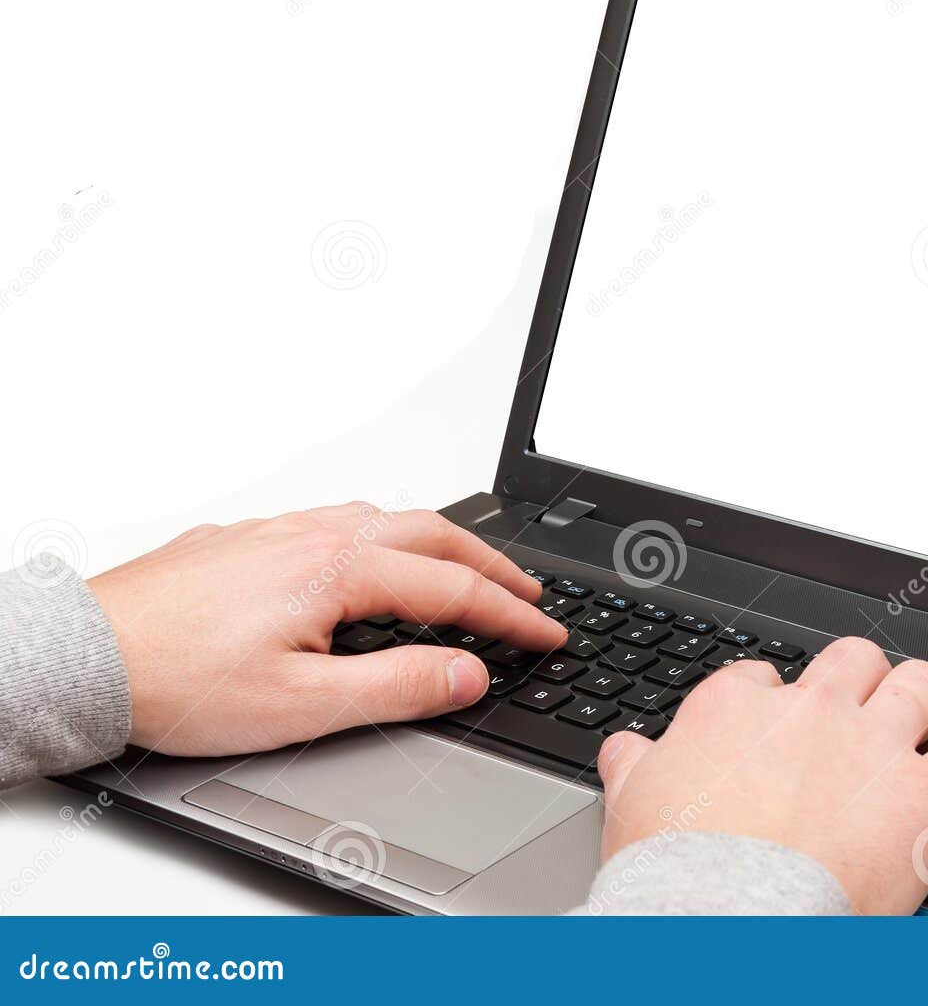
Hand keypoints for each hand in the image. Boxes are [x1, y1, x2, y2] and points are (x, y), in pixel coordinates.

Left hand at [87, 502, 560, 755]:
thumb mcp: (302, 705)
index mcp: (339, 570)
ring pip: (382, 518)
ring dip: (438, 541)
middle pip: (432, 534)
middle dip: (491, 563)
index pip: (453, 590)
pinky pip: (335, 519)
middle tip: (528, 593)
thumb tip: (468, 672)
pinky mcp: (243, 540)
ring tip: (463, 566)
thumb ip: (397, 685)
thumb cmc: (177, 681)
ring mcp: (276, 531)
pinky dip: (382, 535)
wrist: (84, 655)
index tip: (546, 634)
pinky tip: (367, 556)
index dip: (510, 616)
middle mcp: (313, 536)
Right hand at [595, 636, 927, 913]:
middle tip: (872, 717)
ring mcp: (873, 744)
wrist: (723, 921)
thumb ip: (634, 766)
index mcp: (736, 706)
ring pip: (922, 683)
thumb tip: (626, 750)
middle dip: (865, 683)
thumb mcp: (631, 806)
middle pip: (853, 660)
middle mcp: (810, 708)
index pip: (766, 678)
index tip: (787, 733)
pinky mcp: (927, 792)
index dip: (781, 705)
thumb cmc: (676, 874)